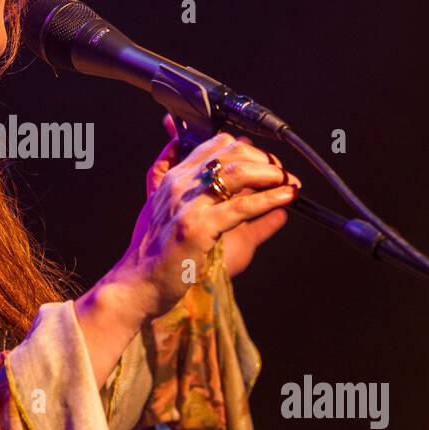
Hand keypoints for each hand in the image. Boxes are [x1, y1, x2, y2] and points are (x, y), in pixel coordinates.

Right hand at [106, 121, 301, 320]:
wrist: (138, 284)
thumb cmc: (162, 258)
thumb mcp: (185, 222)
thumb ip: (219, 206)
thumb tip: (265, 206)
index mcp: (174, 178)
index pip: (216, 145)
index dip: (249, 150)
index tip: (268, 164)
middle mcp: (179, 184)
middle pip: (230, 152)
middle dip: (264, 159)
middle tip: (283, 173)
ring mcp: (187, 204)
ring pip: (237, 173)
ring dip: (271, 174)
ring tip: (290, 182)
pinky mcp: (197, 226)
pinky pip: (242, 206)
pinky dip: (270, 199)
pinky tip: (286, 197)